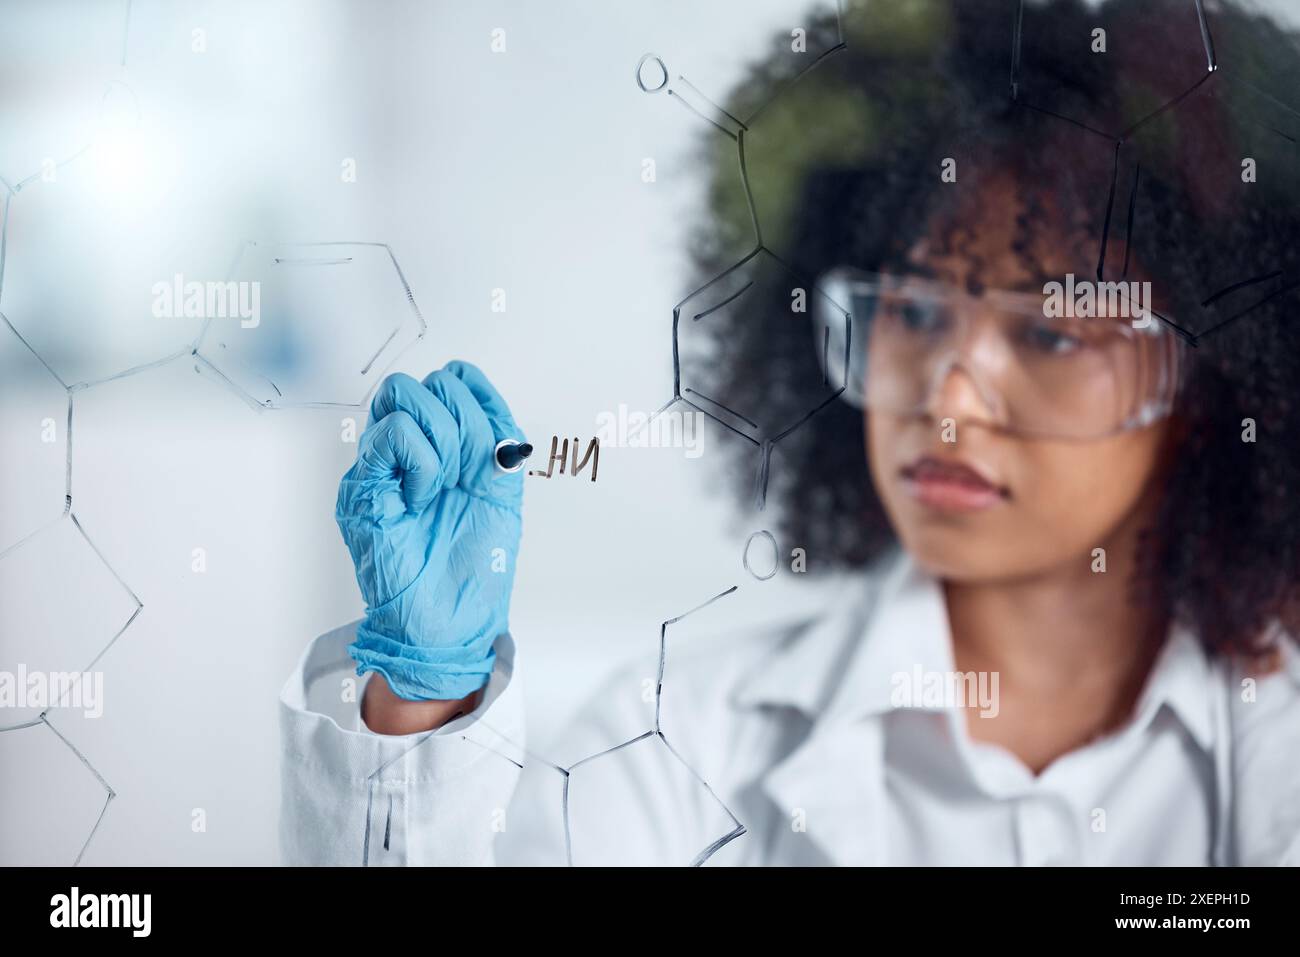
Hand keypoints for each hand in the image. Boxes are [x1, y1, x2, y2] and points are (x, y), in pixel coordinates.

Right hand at [335, 361, 524, 700]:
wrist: (452, 625)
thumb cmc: (474, 570)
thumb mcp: (504, 492)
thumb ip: (499, 441)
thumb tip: (486, 397)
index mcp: (444, 447)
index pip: (454, 380)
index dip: (479, 401)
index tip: (492, 452)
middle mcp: (409, 449)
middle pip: (429, 381)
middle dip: (464, 420)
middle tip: (467, 473)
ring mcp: (382, 465)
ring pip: (405, 393)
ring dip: (441, 436)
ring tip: (443, 485)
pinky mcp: (362, 485)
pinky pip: (392, 433)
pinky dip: (421, 459)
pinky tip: (423, 495)